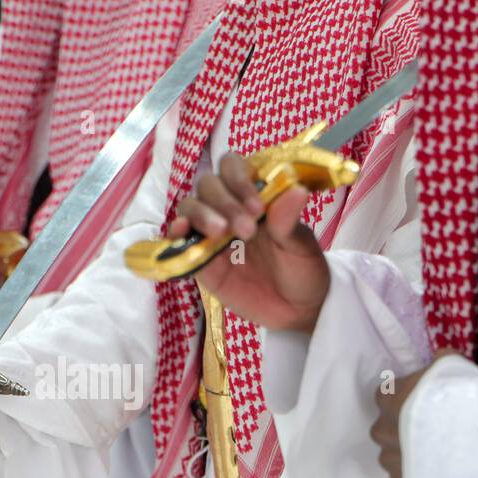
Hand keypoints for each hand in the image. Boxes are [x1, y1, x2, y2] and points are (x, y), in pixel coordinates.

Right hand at [172, 151, 328, 332]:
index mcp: (254, 195)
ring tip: (220, 233)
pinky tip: (181, 231)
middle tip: (247, 229)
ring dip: (201, 214)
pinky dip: (175, 233)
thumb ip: (289, 221)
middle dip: (224, 202)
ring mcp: (212, 234)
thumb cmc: (302, 269)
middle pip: (209, 185)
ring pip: (190, 207)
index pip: (233, 168)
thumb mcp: (301, 246)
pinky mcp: (200, 261)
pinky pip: (179, 242)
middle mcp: (229, 209)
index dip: (239, 179)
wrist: (297, 310)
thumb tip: (295, 190)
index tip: (257, 207)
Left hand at [369, 350, 457, 477]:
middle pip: (386, 429)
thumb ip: (440, 363)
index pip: (384, 395)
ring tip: (438, 456)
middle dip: (403, 430)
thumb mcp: (451, 368)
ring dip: (409, 455)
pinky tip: (437, 474)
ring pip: (393, 456)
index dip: (404, 398)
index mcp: (388, 399)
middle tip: (433, 432)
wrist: (469, 441)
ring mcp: (389, 460)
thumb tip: (440, 356)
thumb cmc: (457, 399)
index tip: (422, 403)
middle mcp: (381, 430)